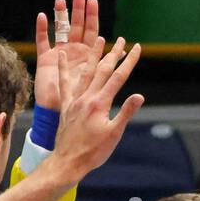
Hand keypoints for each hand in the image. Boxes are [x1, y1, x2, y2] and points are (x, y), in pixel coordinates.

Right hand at [33, 0, 103, 111]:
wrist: (61, 120)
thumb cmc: (83, 109)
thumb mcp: (101, 92)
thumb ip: (114, 76)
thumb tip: (126, 59)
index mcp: (90, 60)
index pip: (97, 38)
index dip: (99, 23)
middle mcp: (76, 54)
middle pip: (79, 28)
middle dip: (81, 12)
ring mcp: (61, 55)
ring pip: (61, 30)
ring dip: (61, 15)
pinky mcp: (46, 60)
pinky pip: (43, 42)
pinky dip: (43, 30)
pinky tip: (42, 16)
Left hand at [49, 36, 143, 185]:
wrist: (68, 161)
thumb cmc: (93, 152)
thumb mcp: (114, 134)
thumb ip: (125, 113)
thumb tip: (139, 96)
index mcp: (100, 103)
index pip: (119, 77)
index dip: (129, 61)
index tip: (137, 48)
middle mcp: (87, 97)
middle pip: (103, 70)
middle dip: (114, 53)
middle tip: (121, 40)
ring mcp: (75, 100)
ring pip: (86, 72)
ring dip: (94, 55)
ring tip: (99, 39)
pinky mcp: (66, 105)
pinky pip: (64, 82)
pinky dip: (63, 68)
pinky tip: (60, 54)